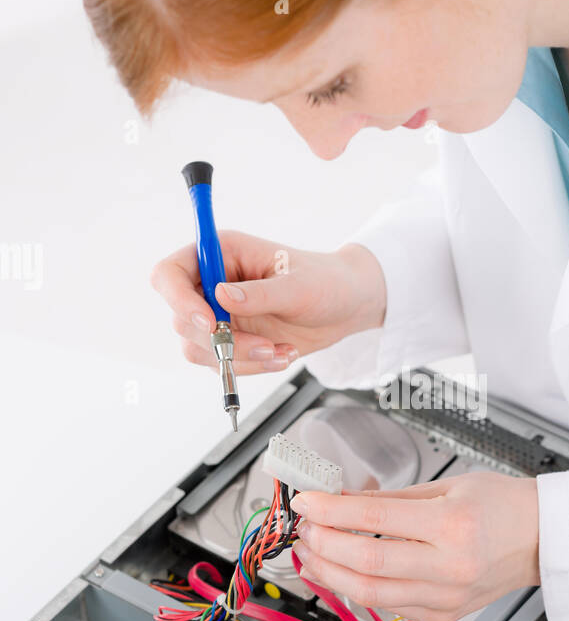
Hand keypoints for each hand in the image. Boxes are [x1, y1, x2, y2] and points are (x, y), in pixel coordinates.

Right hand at [151, 232, 384, 374]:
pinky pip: (220, 363)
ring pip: (198, 348)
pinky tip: (282, 356)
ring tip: (280, 353)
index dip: (178, 299)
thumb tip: (222, 297)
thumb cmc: (325, 282)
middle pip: (181, 318)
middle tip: (264, 345)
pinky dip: (250, 367)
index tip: (209, 319)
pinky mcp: (230, 340)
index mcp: (221, 254)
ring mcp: (218, 315)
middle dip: (221, 339)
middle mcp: (211, 284)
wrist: (345, 307)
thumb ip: (261, 293)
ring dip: (238, 358)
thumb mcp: (299, 287)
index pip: (170, 274)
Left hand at [290, 471, 540, 620]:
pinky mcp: (444, 614)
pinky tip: (342, 572)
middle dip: (323, 545)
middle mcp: (449, 566)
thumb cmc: (503, 506)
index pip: (374, 521)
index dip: (330, 512)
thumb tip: (340, 499)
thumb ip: (389, 499)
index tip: (306, 502)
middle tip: (304, 528)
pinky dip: (357, 589)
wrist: (543, 539)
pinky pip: (388, 606)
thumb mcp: (447, 485)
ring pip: (370, 595)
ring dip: (330, 573)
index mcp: (452, 525)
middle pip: (366, 565)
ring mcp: (446, 596)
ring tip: (313, 552)